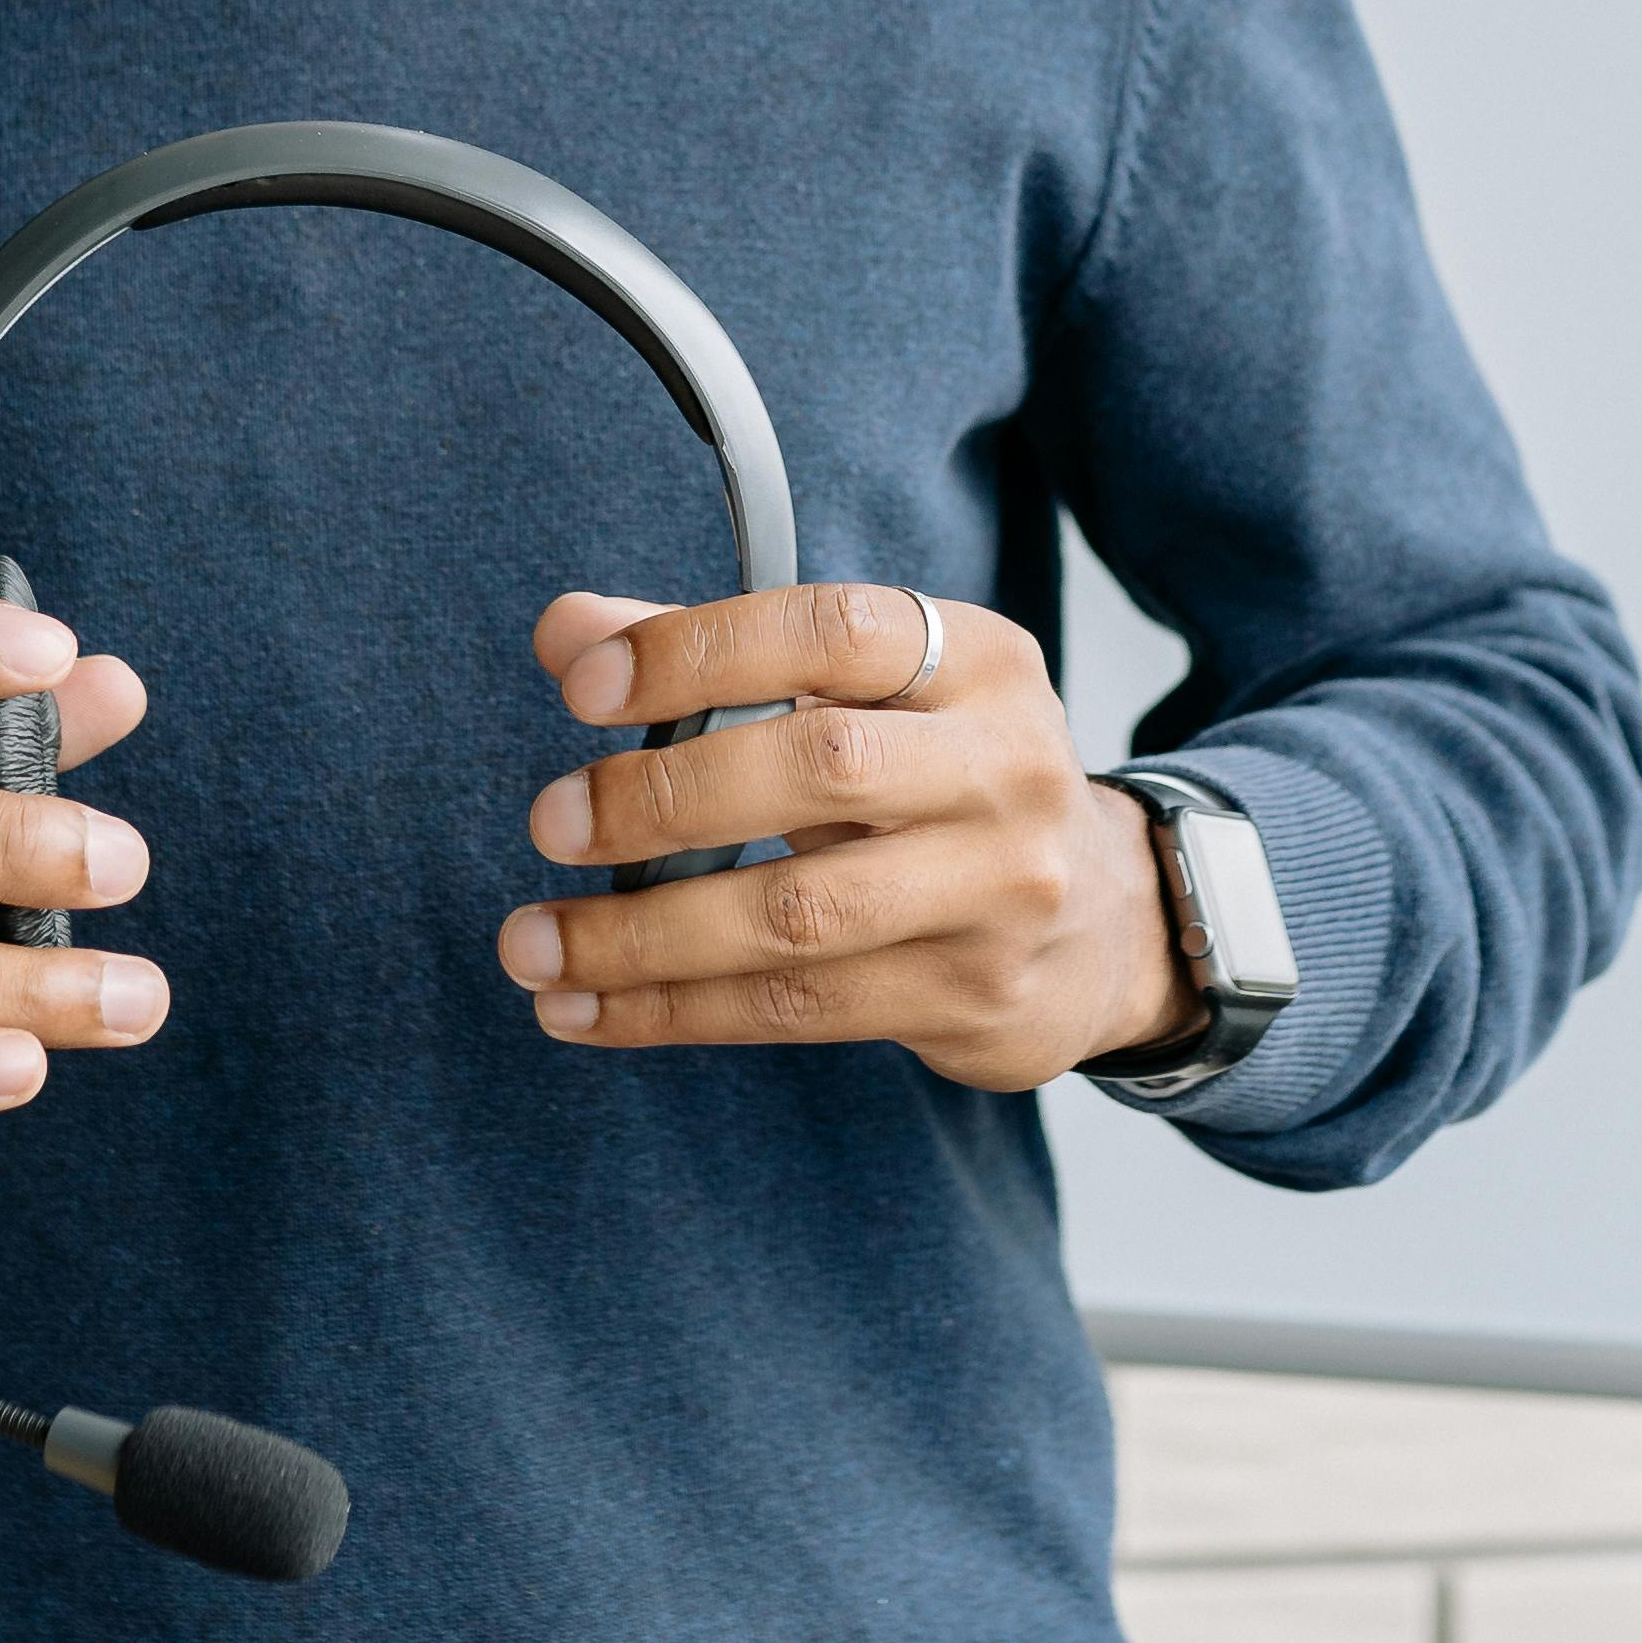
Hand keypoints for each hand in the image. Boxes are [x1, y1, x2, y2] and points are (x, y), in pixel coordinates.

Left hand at [489, 584, 1201, 1091]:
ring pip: (798, 916)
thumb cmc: (941, 783)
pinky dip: (672, 1011)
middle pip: (821, 770)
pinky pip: (796, 1011)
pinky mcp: (971, 997)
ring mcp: (1000, 891)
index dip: (700, 652)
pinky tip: (583, 1009)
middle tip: (553, 821)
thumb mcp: (862, 699)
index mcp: (975, 660)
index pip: (831, 631)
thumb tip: (568, 631)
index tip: (583, 688)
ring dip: (644, 936)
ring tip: (532, 942)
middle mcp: (1003, 767)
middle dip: (666, 798)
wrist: (1108, 922)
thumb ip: (714, 658)